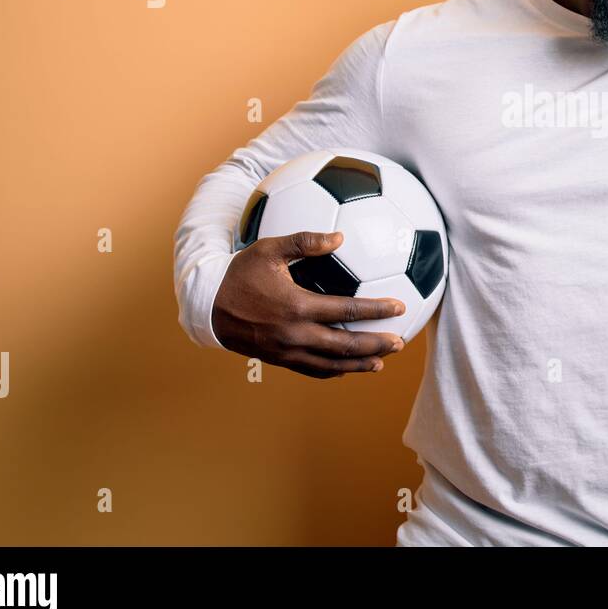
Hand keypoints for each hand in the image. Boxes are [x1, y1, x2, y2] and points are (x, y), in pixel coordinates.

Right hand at [211, 230, 406, 378]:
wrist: (207, 306)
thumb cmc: (239, 273)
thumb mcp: (269, 249)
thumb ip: (305, 241)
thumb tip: (340, 237)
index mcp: (297, 306)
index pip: (347, 312)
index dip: (377, 311)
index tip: (399, 308)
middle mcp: (295, 334)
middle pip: (345, 346)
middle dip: (376, 345)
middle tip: (400, 342)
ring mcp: (287, 351)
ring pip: (331, 365)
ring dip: (359, 364)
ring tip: (382, 362)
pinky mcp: (278, 360)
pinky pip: (311, 370)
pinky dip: (333, 371)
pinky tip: (347, 368)